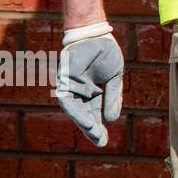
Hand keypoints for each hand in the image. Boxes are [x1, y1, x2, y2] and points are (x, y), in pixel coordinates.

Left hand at [55, 23, 123, 146]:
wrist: (95, 35)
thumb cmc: (105, 53)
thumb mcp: (115, 77)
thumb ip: (113, 97)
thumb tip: (112, 119)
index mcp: (93, 92)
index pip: (95, 113)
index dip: (99, 127)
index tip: (104, 141)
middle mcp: (80, 93)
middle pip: (85, 115)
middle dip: (92, 130)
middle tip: (101, 142)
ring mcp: (71, 88)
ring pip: (75, 111)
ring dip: (84, 123)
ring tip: (95, 133)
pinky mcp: (62, 82)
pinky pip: (67, 100)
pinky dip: (76, 112)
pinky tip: (85, 121)